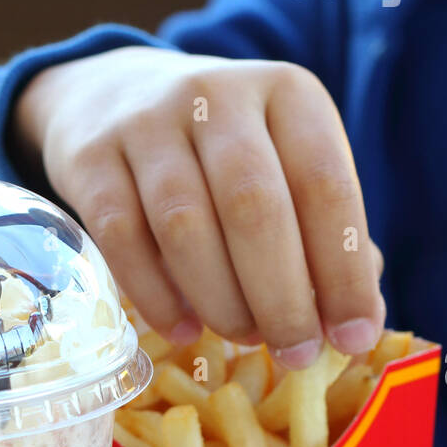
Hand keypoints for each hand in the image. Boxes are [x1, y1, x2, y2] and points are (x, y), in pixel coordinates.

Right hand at [13, 46, 384, 367]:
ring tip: (241, 337)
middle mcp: (217, 96)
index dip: (342, 272)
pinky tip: (181, 328)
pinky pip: (122, 238)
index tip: (352, 338)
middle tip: (294, 353)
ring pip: (184, 225)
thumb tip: (355, 322)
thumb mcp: (283, 165)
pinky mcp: (90, 157)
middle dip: (281, 297)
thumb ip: (324, 235)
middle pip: (254, 207)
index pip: (325, 186)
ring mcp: (147, 123)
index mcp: (287, 94)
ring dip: (220, 299)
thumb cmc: (220, 152)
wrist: (112, 95)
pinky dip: (156, 296)